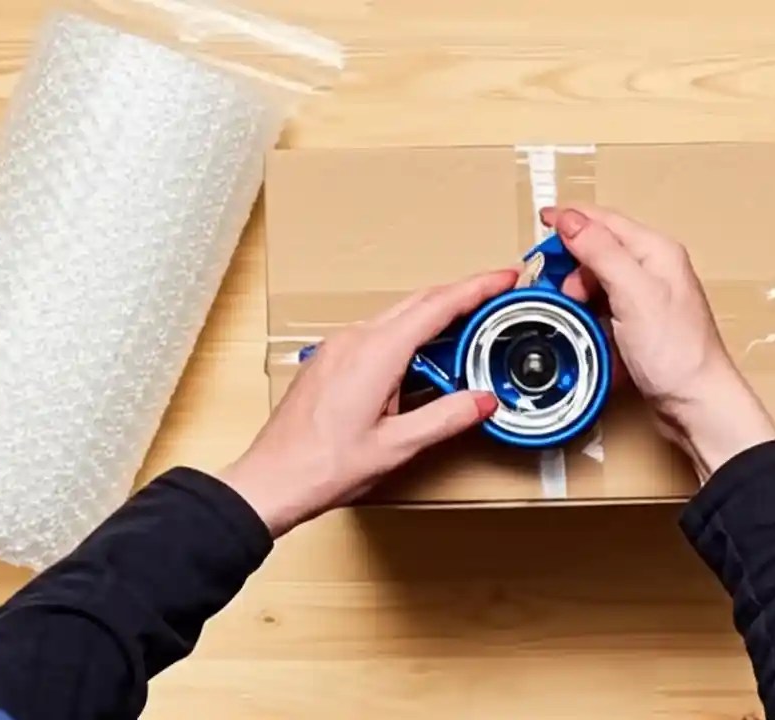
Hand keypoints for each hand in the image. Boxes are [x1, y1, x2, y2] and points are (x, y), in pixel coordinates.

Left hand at [220, 270, 516, 535]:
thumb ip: (446, 417)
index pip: (438, 306)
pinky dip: (411, 338)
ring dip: (437, 321)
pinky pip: (380, 335)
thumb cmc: (322, 466)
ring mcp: (339, 348)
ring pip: (399, 318)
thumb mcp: (397, 446)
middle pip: (420, 303)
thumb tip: (483, 400)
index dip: (477, 287)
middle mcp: (355, 340)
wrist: (271, 480)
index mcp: (375, 353)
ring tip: (470, 339)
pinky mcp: (332, 361)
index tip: (503, 278)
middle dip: (462, 296)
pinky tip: (425, 362)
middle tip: (497, 299)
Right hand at [541, 206, 774, 479]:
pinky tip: (585, 327)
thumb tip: (570, 220)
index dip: (570, 219)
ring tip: (573, 312)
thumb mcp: (633, 293)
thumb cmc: (676, 352)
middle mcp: (654, 268)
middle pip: (599, 248)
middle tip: (559, 289)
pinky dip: (588, 311)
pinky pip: (603, 305)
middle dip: (572, 264)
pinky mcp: (640, 322)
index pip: (605, 220)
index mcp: (656, 251)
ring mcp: (647, 296)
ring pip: (598, 278)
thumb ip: (601, 252)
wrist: (696, 402)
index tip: (541, 222)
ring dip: (578, 291)